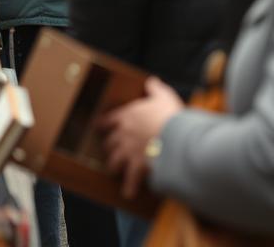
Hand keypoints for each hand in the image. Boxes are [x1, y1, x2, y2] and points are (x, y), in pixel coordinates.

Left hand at [98, 77, 184, 198]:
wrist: (176, 134)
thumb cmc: (170, 113)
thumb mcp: (163, 96)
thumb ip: (155, 89)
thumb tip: (151, 81)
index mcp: (127, 115)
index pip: (108, 120)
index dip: (102, 125)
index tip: (97, 128)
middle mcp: (123, 133)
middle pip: (109, 142)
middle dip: (109, 148)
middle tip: (109, 152)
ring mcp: (128, 150)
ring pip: (114, 160)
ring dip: (114, 166)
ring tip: (113, 171)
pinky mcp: (137, 165)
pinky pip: (131, 178)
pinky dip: (129, 187)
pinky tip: (128, 193)